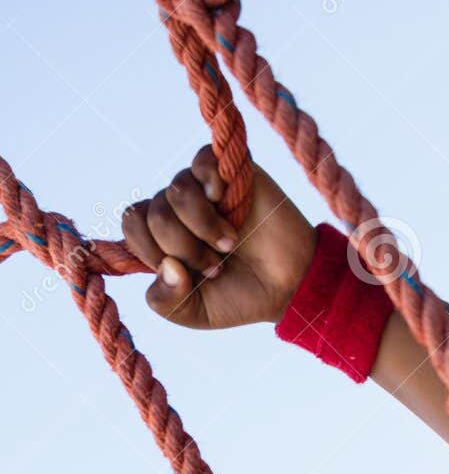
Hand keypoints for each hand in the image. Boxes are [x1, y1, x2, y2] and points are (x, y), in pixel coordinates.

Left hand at [121, 146, 316, 329]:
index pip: (133, 224)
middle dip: (182, 247)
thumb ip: (165, 301)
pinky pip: (202, 161)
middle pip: (153, 212)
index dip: (151, 250)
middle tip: (216, 266)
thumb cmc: (241, 299)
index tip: (188, 275)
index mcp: (164, 238)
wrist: (289, 287)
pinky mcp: (232, 173)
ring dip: (201, 226)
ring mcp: (205, 189)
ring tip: (228, 244)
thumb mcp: (193, 312)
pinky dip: (209, 181)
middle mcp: (180, 209)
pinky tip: (223, 200)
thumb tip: (167, 266)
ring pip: (176, 191)